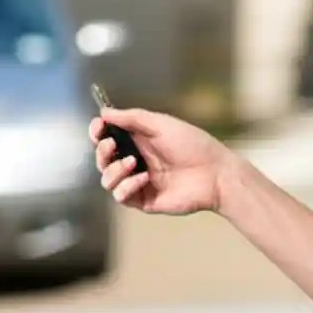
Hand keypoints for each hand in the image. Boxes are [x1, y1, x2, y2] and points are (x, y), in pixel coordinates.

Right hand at [89, 107, 235, 214]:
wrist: (214, 174)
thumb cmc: (193, 144)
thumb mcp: (161, 124)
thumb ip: (132, 118)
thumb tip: (104, 112)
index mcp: (139, 140)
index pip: (108, 137)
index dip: (98, 133)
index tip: (98, 128)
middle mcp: (136, 160)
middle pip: (103, 159)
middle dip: (102, 152)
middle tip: (111, 146)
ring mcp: (139, 182)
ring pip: (107, 180)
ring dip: (114, 170)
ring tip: (133, 164)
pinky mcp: (144, 200)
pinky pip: (121, 196)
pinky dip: (127, 187)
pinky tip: (144, 179)